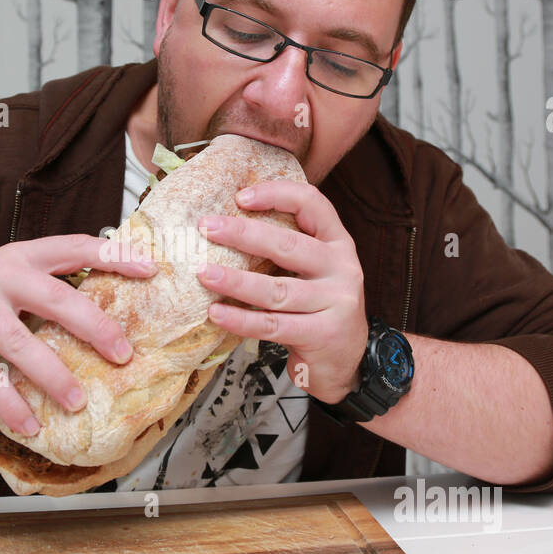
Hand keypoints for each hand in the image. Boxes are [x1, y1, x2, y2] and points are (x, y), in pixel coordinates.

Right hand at [0, 235, 157, 435]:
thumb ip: (45, 291)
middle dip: (95, 326)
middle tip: (122, 353)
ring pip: (22, 342)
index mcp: (20, 257)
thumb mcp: (6, 284)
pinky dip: (10, 402)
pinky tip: (28, 423)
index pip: (74, 246)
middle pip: (56, 297)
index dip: (113, 256)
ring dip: (53, 376)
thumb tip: (107, 321)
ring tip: (76, 402)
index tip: (151, 269)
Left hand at [194, 181, 367, 404]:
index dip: (276, 194)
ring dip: (235, 281)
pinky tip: (216, 313)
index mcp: (338, 242)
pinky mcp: (322, 334)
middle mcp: (342, 268)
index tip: (240, 197)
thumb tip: (227, 224)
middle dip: (243, 234)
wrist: (349, 359)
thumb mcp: (316, 270)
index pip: (312, 204)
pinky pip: (272, 325)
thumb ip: (288, 248)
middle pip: (289, 245)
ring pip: (277, 289)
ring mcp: (336, 302)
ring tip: (203, 273)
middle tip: (206, 228)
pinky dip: (241, 320)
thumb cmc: (320, 307)